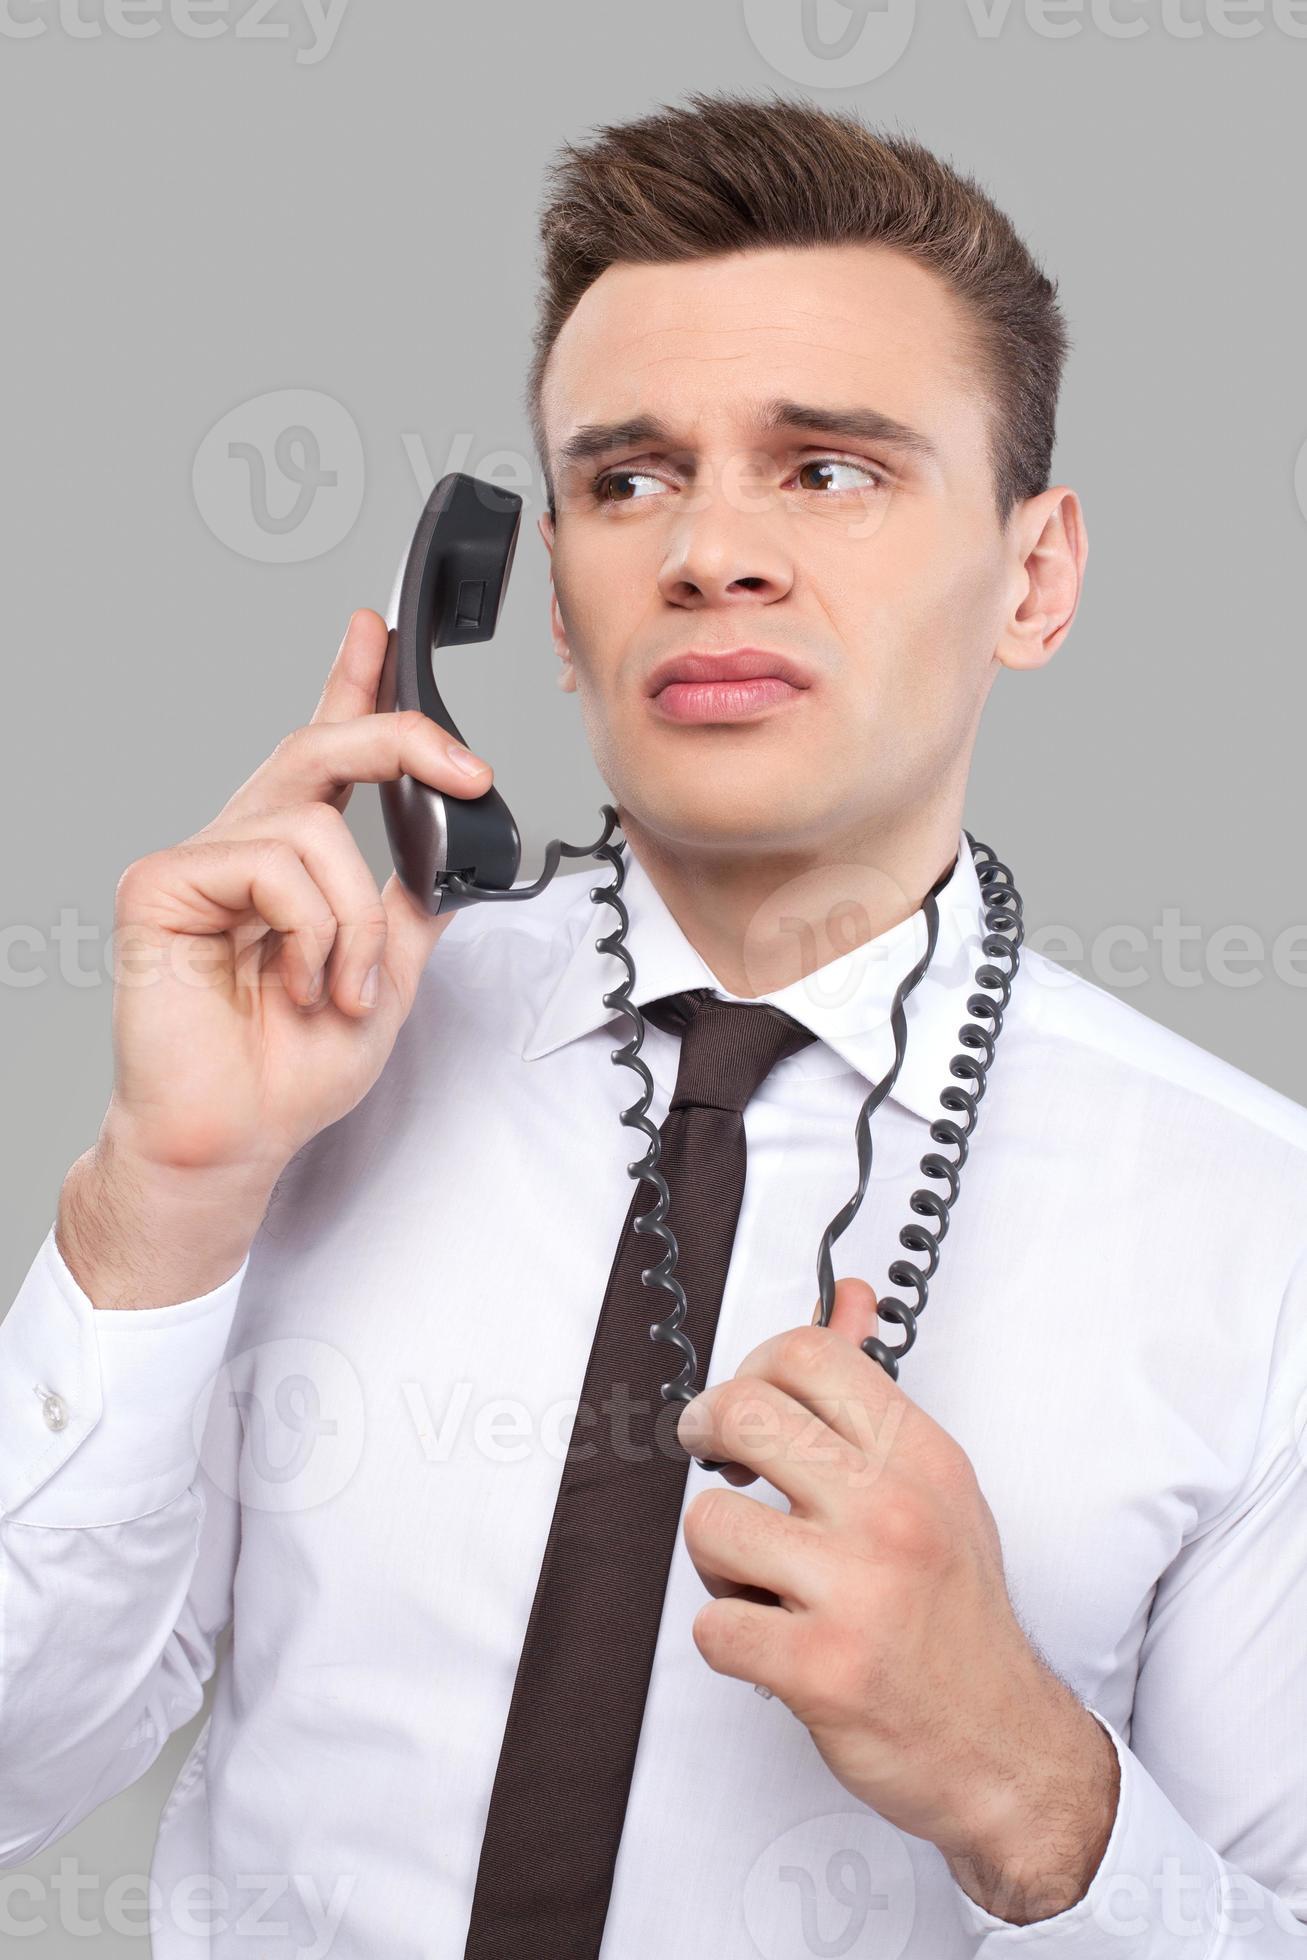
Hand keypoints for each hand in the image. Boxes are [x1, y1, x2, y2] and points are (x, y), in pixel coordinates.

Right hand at [58, 611, 493, 1307]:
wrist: (236, 1139)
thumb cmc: (290, 1070)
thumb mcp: (385, 976)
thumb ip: (408, 906)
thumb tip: (446, 852)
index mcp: (292, 859)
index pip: (323, 754)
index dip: (348, 684)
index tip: (376, 630)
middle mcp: (244, 846)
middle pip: (320, 747)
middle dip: (402, 739)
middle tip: (469, 772)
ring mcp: (198, 862)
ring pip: (315, 827)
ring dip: (357, 921)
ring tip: (340, 988)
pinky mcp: (161, 886)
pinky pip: (274, 868)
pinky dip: (313, 934)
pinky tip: (296, 983)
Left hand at [675, 1279, 1119, 1923]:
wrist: (1003, 1746)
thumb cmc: (957, 1613)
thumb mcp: (933, 1486)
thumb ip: (872, 1393)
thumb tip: (846, 1296)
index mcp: (920, 1456)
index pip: (806, 1352)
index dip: (751, 1370)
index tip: (746, 1409)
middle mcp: (892, 1511)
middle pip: (742, 1413)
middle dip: (707, 1437)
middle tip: (718, 1468)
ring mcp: (857, 1590)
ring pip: (708, 1523)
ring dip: (718, 1559)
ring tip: (761, 1580)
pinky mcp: (820, 1668)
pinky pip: (712, 1624)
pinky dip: (728, 1639)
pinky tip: (772, 1643)